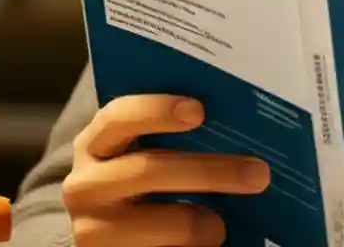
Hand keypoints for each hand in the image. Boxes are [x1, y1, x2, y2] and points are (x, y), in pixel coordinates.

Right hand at [61, 95, 270, 246]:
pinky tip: (212, 243)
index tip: (199, 111)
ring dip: (202, 223)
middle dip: (209, 171)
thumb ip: (176, 139)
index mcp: (96, 143)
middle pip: (148, 172)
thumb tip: (240, 131)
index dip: (156, 111)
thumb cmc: (141, 182)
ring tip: (224, 226)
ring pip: (161, 225)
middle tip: (258, 174)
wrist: (109, 233)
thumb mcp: (142, 155)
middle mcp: (85, 184)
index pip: (119, 117)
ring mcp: (91, 228)